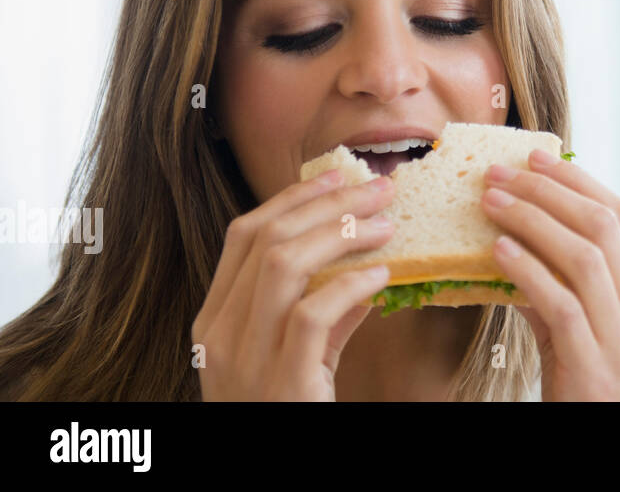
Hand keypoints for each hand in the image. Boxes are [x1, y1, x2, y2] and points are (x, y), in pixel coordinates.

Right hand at [191, 170, 396, 399]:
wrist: (280, 480)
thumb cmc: (291, 412)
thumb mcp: (300, 358)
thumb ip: (322, 313)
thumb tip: (366, 265)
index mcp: (215, 321)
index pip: (244, 235)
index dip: (293, 198)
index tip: (339, 174)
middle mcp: (220, 337)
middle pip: (267, 240)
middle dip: (329, 203)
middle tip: (381, 188)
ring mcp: (246, 363)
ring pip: (284, 266)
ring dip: (343, 233)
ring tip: (388, 224)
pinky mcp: (282, 387)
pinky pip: (313, 316)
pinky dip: (351, 285)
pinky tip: (383, 276)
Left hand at [481, 150, 619, 400]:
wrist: (613, 451)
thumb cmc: (593, 395)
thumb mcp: (590, 335)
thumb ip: (564, 290)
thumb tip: (515, 244)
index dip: (578, 181)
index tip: (538, 157)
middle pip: (603, 226)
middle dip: (549, 190)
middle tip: (502, 171)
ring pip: (585, 256)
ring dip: (533, 219)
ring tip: (491, 200)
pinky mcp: (594, 368)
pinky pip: (561, 305)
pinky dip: (528, 270)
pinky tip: (498, 251)